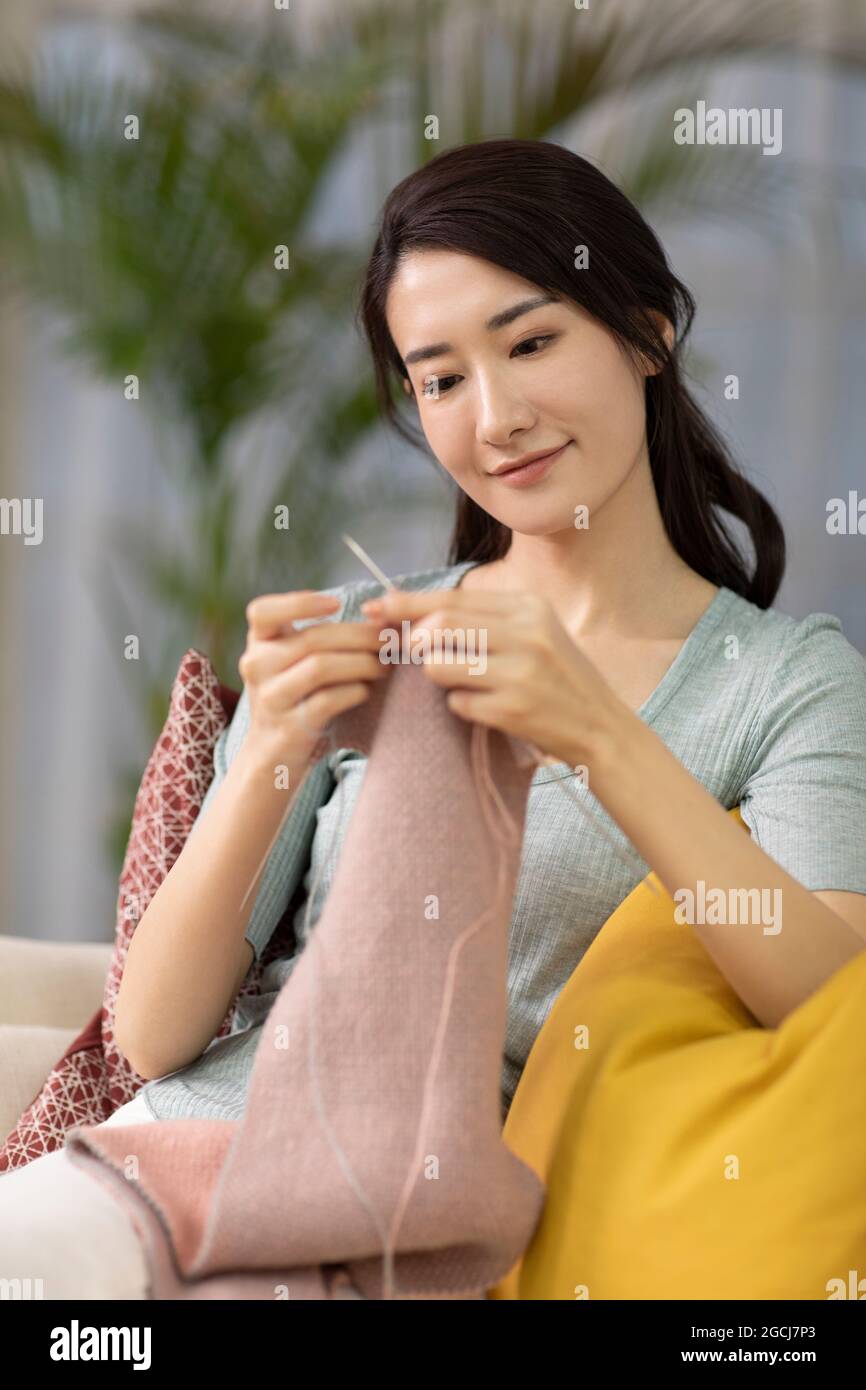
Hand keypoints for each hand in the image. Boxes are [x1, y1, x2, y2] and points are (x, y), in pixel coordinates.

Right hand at [240, 590, 390, 764]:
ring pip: (320, 667)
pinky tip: (365, 691)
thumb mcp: (295, 661)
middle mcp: (256, 666)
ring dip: (362, 664)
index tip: (337, 604)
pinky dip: (354, 692)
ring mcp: (269, 697)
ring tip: (382, 667)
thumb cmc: (295, 696)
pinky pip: (328, 700)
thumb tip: (382, 617)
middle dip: (359, 636)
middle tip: (388, 641)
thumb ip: (325, 636)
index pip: (263, 611)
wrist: (272, 753)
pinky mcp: (288, 726)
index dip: (299, 603)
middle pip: (312, 638)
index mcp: (259, 642)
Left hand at [360, 587, 625, 769]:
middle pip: (440, 627)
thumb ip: (486, 622)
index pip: (453, 599)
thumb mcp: (535, 634)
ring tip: (465, 683)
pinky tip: (487, 709)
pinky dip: (462, 707)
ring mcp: (520, 672)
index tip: (376, 607)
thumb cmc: (559, 679)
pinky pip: (457, 703)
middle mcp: (526, 634)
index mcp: (529, 608)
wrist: (601, 727)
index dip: (408, 604)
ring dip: (438, 677)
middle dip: (413, 641)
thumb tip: (417, 617)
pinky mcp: (513, 709)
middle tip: (409, 653)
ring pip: (439, 666)